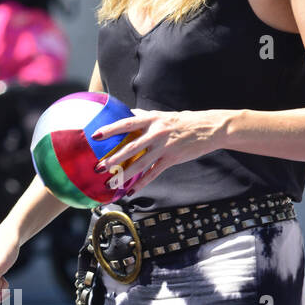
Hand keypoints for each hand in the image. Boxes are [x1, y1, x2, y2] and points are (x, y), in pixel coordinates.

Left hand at [92, 106, 228, 196]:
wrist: (209, 128)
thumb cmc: (183, 121)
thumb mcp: (163, 115)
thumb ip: (144, 116)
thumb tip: (127, 114)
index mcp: (152, 119)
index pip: (126, 123)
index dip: (110, 129)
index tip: (95, 135)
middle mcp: (157, 132)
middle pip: (130, 147)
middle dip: (113, 158)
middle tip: (98, 166)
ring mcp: (164, 146)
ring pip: (140, 163)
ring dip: (124, 174)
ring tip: (111, 182)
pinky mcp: (172, 158)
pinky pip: (153, 173)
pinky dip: (142, 183)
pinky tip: (132, 190)